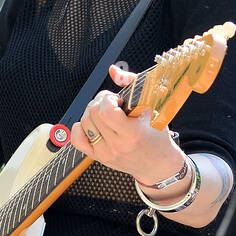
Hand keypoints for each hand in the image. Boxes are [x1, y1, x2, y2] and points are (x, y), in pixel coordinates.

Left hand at [70, 64, 183, 182]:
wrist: (158, 164)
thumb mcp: (152, 108)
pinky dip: (81, 127)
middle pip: (93, 113)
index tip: (118, 101)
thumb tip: (113, 70)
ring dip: (93, 112)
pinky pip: (77, 139)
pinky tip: (94, 125)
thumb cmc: (157, 137)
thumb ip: (132, 84)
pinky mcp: (97, 157)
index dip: (108, 99)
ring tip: (107, 114)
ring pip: (84, 122)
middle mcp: (116, 145)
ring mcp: (104, 153)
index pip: (106, 111)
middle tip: (113, 104)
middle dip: (101, 102)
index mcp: (132, 134)